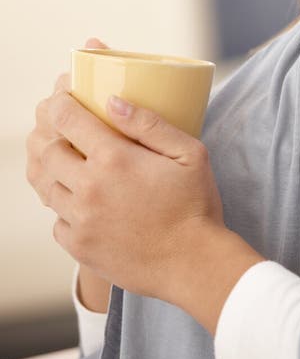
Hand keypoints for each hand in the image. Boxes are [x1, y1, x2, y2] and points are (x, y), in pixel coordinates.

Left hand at [27, 39, 227, 307]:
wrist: (194, 264)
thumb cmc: (196, 204)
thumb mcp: (188, 152)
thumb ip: (149, 123)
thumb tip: (112, 101)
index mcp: (114, 159)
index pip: (67, 118)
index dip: (60, 100)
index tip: (63, 94)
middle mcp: (88, 188)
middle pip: (46, 149)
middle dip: (47, 129)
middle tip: (58, 122)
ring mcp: (80, 220)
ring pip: (44, 184)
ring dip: (49, 165)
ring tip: (61, 154)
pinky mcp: (79, 247)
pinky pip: (55, 219)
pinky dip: (62, 204)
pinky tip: (78, 198)